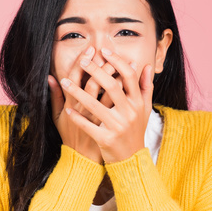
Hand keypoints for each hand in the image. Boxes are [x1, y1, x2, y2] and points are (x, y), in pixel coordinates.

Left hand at [59, 47, 153, 163]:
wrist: (131, 159)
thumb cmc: (135, 130)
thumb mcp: (144, 109)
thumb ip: (145, 87)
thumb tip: (147, 66)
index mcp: (137, 103)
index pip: (128, 76)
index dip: (116, 61)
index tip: (103, 51)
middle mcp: (129, 113)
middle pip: (111, 86)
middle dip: (95, 71)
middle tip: (82, 60)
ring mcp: (117, 126)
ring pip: (95, 105)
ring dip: (77, 92)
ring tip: (64, 81)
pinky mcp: (106, 139)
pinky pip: (87, 126)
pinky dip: (76, 117)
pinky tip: (67, 109)